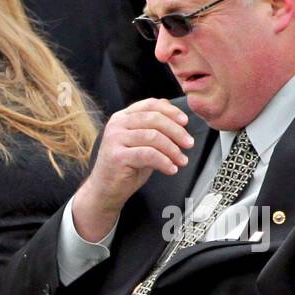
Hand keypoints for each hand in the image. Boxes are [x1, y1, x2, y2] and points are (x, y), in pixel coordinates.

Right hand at [72, 99, 193, 241]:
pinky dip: (164, 162)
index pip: (150, 104)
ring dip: (172, 149)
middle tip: (189, 143)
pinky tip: (171, 169)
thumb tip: (174, 113)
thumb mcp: (142, 143)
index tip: (185, 122)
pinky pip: (148, 155)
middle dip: (176, 131)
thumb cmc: (126, 167)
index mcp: (123, 117)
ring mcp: (115, 139)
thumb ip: (153, 128)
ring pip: (153, 137)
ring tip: (182, 160)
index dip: (171, 111)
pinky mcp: (117, 156)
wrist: (106, 190)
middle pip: (154, 119)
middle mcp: (117, 124)